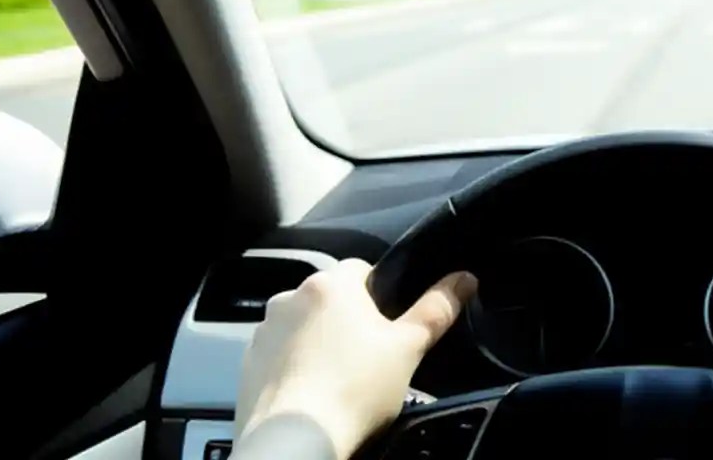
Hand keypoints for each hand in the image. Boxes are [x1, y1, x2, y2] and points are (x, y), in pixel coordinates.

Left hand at [235, 259, 477, 459]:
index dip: (382, 298)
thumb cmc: (355, 389)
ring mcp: (264, 330)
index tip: (390, 330)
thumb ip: (437, 309)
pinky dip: (296, 366)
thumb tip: (465, 278)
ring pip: (304, 326)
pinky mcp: (248, 363)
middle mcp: (290, 297)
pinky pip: (281, 354)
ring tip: (340, 380)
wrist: (295, 442)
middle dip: (349, 321)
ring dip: (320, 341)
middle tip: (371, 358)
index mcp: (331, 283)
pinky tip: (313, 393)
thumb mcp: (408, 349)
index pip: (363, 270)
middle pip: (332, 299)